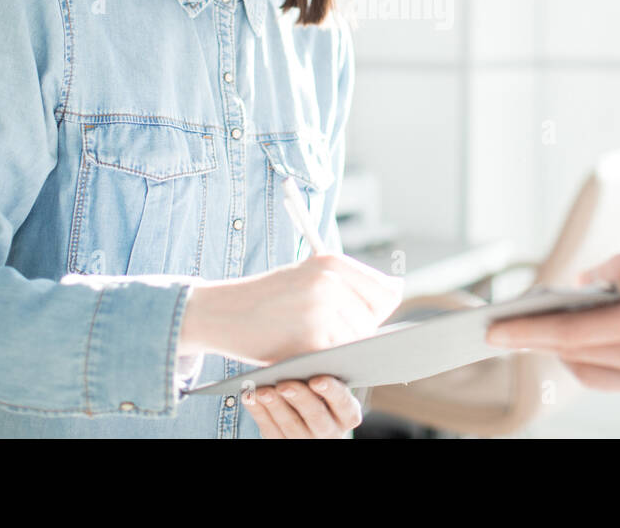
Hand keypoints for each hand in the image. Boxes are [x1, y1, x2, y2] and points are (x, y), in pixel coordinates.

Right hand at [178, 253, 403, 364]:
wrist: (221, 311)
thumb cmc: (268, 297)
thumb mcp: (309, 276)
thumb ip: (351, 282)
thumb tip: (398, 290)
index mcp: (333, 262)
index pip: (384, 290)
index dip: (377, 309)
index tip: (363, 318)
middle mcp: (331, 281)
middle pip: (371, 319)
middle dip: (355, 330)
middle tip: (319, 329)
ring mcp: (322, 309)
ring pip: (356, 339)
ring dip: (339, 346)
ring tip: (306, 335)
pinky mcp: (312, 338)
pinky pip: (337, 356)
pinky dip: (325, 357)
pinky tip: (302, 347)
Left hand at [241, 376, 361, 437]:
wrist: (304, 407)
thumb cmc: (318, 383)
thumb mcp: (329, 375)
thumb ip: (326, 366)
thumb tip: (314, 348)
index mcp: (347, 414)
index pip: (344, 405)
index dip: (332, 392)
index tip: (316, 379)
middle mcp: (331, 432)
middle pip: (316, 418)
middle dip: (299, 399)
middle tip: (284, 384)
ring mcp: (307, 441)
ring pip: (291, 427)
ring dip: (275, 407)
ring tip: (262, 390)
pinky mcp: (284, 444)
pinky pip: (271, 431)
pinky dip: (259, 412)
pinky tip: (250, 396)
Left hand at [484, 234, 619, 406]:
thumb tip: (589, 279)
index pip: (570, 333)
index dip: (525, 331)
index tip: (493, 330)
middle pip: (575, 356)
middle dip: (544, 337)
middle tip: (524, 317)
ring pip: (594, 373)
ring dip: (575, 349)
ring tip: (576, 320)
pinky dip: (608, 357)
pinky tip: (616, 332)